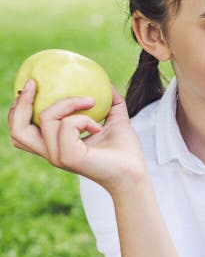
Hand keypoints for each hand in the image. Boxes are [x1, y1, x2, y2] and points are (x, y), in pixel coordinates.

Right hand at [8, 80, 146, 191]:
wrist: (135, 173)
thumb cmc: (125, 151)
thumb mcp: (116, 120)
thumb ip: (110, 103)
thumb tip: (108, 83)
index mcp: (55, 145)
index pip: (22, 130)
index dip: (18, 109)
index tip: (30, 85)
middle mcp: (52, 152)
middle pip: (18, 129)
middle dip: (21, 103)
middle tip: (34, 84)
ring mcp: (58, 156)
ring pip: (45, 118)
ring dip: (68, 103)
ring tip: (91, 102)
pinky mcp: (69, 157)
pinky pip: (67, 125)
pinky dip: (83, 118)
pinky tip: (99, 125)